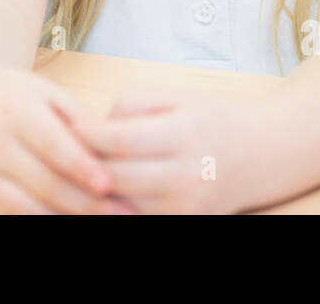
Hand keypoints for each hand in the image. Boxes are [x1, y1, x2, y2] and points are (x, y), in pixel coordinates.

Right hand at [0, 57, 137, 213]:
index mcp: (16, 112)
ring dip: (69, 218)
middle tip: (124, 212)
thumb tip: (115, 147)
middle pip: (45, 182)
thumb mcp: (44, 92)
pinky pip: (13, 217)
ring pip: (29, 207)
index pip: (51, 144)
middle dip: (87, 204)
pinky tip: (70, 222)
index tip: (108, 183)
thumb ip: (79, 118)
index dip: (80, 166)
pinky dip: (44, 222)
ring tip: (105, 220)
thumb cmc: (9, 95)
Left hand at [71, 85, 251, 213]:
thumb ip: (131, 103)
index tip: (69, 125)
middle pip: (116, 177)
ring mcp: (184, 208)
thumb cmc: (206, 120)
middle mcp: (187, 176)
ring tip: (82, 168)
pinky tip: (105, 187)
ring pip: (120, 204)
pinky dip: (114, 204)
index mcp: (185, 134)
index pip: (122, 139)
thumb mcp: (175, 95)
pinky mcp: (181, 224)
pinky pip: (134, 217)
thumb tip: (93, 127)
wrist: (253, 158)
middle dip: (85, 164)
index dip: (88, 134)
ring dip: (96, 188)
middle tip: (66, 149)